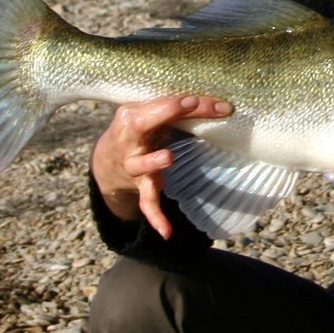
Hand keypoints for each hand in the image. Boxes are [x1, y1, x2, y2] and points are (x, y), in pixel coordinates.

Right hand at [91, 95, 231, 239]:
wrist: (107, 161)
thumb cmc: (141, 131)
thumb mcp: (156, 116)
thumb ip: (186, 111)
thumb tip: (225, 107)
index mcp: (131, 116)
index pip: (161, 105)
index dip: (187, 102)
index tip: (210, 100)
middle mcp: (128, 140)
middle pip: (142, 124)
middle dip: (164, 113)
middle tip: (187, 105)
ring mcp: (132, 164)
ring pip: (140, 164)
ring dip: (153, 160)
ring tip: (168, 157)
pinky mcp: (139, 187)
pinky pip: (146, 203)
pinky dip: (155, 217)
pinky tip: (167, 232)